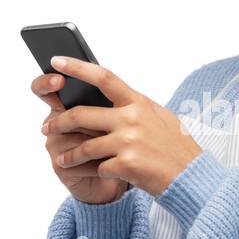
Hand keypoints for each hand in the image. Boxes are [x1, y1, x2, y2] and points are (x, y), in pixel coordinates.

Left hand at [41, 55, 202, 198]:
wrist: (192, 178)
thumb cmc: (176, 147)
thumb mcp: (160, 117)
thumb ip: (135, 106)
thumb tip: (110, 95)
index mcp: (138, 103)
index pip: (103, 77)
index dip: (77, 67)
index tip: (56, 61)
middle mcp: (132, 119)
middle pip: (82, 114)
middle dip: (59, 122)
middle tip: (47, 127)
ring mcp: (128, 143)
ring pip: (84, 146)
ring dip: (69, 155)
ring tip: (62, 159)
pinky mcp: (126, 166)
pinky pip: (97, 168)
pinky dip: (90, 172)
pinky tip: (88, 174)